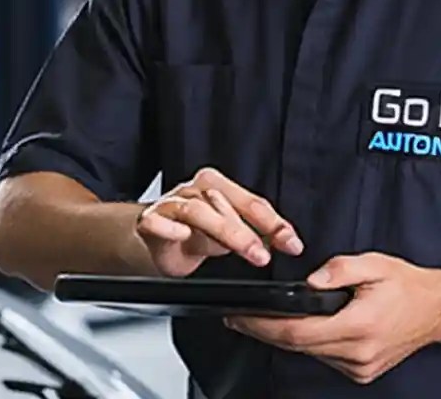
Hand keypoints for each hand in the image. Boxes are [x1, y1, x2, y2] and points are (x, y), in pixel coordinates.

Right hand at [134, 168, 302, 277]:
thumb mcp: (230, 231)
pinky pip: (156, 221)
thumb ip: (255, 232)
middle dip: (248, 231)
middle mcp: (193, 190)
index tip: (291, 244)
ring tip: (245, 251)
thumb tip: (288, 241)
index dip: (273, 223)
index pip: (250, 201)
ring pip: (196, 211)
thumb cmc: (196, 233)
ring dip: (224, 231)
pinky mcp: (149, 222)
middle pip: (223, 204)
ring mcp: (170, 204)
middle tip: (264, 255)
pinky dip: (169, 227)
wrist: (155, 240)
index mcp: (216, 185)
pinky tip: (182, 234)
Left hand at [226, 253, 440, 384]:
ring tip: (262, 320)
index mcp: (359, 326)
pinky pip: (323, 357)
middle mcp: (358, 353)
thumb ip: (338, 270)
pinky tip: (299, 329)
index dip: (262, 326)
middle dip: (264, 331)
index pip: (297, 332)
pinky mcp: (361, 372)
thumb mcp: (373, 264)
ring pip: (309, 353)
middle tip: (237, 318)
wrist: (437, 310)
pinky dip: (307, 344)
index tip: (239, 317)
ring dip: (285, 338)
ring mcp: (360, 366)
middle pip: (296, 346)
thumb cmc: (406, 287)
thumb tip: (310, 280)